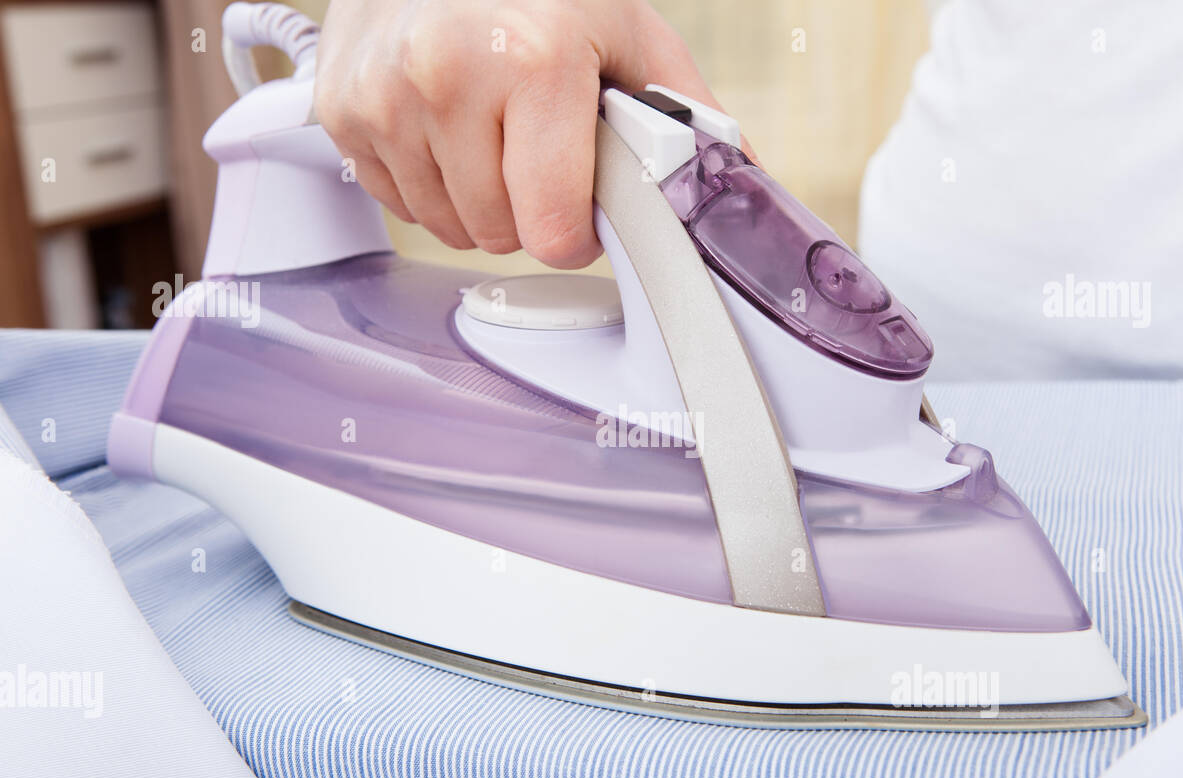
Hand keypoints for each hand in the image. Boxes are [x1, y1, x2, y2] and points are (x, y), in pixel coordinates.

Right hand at [315, 0, 731, 267]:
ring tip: (488, 131)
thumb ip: (684, 112)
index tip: (579, 212)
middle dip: (527, 210)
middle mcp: (446, 76)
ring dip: (476, 200)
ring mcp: (383, 96)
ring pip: (446, 227)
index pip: (551, 229)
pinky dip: (425, 180)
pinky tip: (441, 127)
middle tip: (534, 152)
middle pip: (499, 236)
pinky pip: (397, 201)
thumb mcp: (626, 29)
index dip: (574, 233)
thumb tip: (736, 180)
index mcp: (533, 60)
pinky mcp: (340, 109)